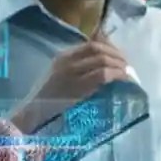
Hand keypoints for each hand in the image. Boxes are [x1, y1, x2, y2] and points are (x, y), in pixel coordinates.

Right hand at [11, 33, 130, 132]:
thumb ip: (78, 69)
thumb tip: (103, 63)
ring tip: (128, 74)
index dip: (111, 48)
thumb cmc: (48, 101)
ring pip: (102, 60)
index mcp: (63, 57)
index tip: (121, 57)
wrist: (33, 116)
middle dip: (117, 55)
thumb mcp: (61, 78)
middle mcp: (67, 61)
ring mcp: (71, 73)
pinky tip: (122, 80)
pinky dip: (116, 75)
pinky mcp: (77, 88)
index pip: (92, 44)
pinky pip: (102, 75)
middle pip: (99, 49)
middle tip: (128, 66)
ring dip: (119, 65)